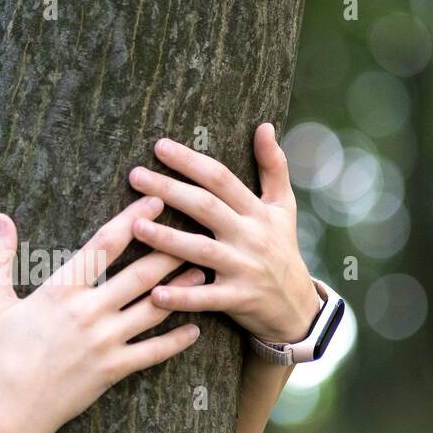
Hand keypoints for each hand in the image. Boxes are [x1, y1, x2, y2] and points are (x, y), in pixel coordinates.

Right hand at [0, 196, 204, 432]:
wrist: (6, 413)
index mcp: (61, 290)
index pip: (104, 245)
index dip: (132, 220)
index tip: (154, 202)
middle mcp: (89, 312)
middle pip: (141, 273)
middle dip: (170, 249)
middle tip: (194, 232)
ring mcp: (105, 342)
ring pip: (154, 308)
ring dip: (181, 289)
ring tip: (203, 271)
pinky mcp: (113, 370)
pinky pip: (153, 352)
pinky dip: (176, 340)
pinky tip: (194, 330)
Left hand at [126, 122, 320, 343]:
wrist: (298, 305)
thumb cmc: (282, 249)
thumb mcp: (284, 207)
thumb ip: (274, 167)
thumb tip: (265, 126)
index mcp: (256, 211)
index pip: (220, 179)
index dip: (190, 162)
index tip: (160, 147)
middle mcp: (250, 235)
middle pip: (205, 207)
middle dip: (169, 190)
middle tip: (135, 177)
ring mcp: (244, 268)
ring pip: (201, 250)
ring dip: (167, 239)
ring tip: (135, 226)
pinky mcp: (238, 299)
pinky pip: (206, 298)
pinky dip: (181, 296)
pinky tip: (154, 293)